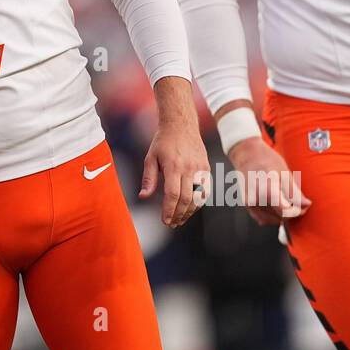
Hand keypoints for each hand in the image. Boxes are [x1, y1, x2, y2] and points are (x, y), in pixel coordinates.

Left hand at [138, 76, 209, 227]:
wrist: (181, 125)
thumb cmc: (163, 142)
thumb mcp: (150, 158)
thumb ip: (148, 179)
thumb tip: (143, 197)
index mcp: (173, 166)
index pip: (173, 194)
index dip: (169, 210)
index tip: (165, 221)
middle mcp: (189, 168)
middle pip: (186, 199)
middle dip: (179, 215)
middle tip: (171, 224)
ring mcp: (200, 169)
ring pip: (198, 197)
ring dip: (189, 212)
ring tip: (179, 220)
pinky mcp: (206, 169)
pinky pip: (205, 190)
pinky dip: (198, 202)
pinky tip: (190, 208)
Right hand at [226, 137, 311, 225]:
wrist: (246, 154)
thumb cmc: (265, 159)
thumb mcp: (284, 172)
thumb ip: (294, 192)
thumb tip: (306, 204)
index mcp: (266, 189)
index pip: (286, 212)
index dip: (298, 211)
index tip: (304, 205)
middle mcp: (256, 199)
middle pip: (280, 216)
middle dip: (292, 212)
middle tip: (299, 202)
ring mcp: (250, 203)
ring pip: (272, 219)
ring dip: (282, 215)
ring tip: (287, 201)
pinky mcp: (247, 205)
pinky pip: (262, 218)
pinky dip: (272, 216)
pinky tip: (276, 205)